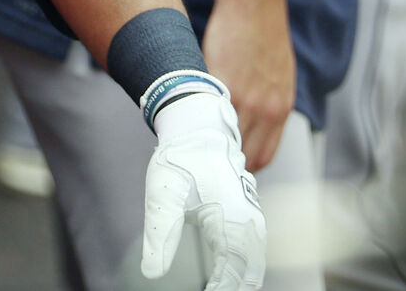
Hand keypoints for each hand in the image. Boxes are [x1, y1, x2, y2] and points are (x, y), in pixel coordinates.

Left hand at [142, 90, 266, 290]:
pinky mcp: (249, 216)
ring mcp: (253, 219)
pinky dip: (243, 270)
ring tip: (222, 289)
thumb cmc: (181, 160)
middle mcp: (250, 223)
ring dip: (240, 281)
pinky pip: (253, 252)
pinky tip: (228, 278)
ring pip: (254, 264)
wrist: (199, 129)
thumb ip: (160, 236)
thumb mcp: (163, 196)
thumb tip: (151, 273)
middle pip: (250, 274)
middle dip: (234, 288)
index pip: (232, 274)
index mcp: (233, 221)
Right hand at [199, 0, 293, 171]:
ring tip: (192, 137)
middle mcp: (265, 110)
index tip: (227, 162)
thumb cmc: (264, 36)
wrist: (255, 4)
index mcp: (280, 110)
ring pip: (223, 138)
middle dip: (224, 159)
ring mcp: (243, 98)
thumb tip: (251, 124)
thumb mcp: (278, 77)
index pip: (262, 157)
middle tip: (206, 154)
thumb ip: (267, 104)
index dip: (243, 166)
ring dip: (207, 140)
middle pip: (243, 155)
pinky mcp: (221, 81)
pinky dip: (196, 118)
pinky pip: (206, 112)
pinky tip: (186, 115)